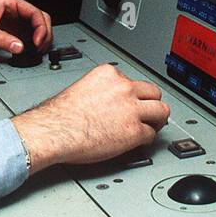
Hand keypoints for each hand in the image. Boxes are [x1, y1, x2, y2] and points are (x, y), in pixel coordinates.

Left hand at [0, 0, 52, 55]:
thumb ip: (1, 38)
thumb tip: (18, 46)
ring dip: (39, 39)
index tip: (38, 41)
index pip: (34, 12)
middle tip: (41, 48)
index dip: (40, 27)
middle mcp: (12, 10)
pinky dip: (31, 44)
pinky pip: (26, 36)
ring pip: (35, 28)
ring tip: (36, 51)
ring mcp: (11, 21)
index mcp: (9, 2)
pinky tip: (28, 51)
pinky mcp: (8, 31)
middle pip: (39, 19)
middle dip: (44, 33)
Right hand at [10, 63, 168, 173]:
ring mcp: (131, 109)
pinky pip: (150, 135)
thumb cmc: (59, 115)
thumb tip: (106, 102)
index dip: (133, 95)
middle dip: (151, 103)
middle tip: (148, 113)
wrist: (54, 131)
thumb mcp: (81, 88)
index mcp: (108, 74)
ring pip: (161, 110)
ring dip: (156, 120)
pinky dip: (145, 140)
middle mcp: (123, 88)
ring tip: (152, 127)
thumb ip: (99, 91)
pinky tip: (139, 142)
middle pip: (153, 92)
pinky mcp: (134, 131)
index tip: (132, 102)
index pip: (132, 81)